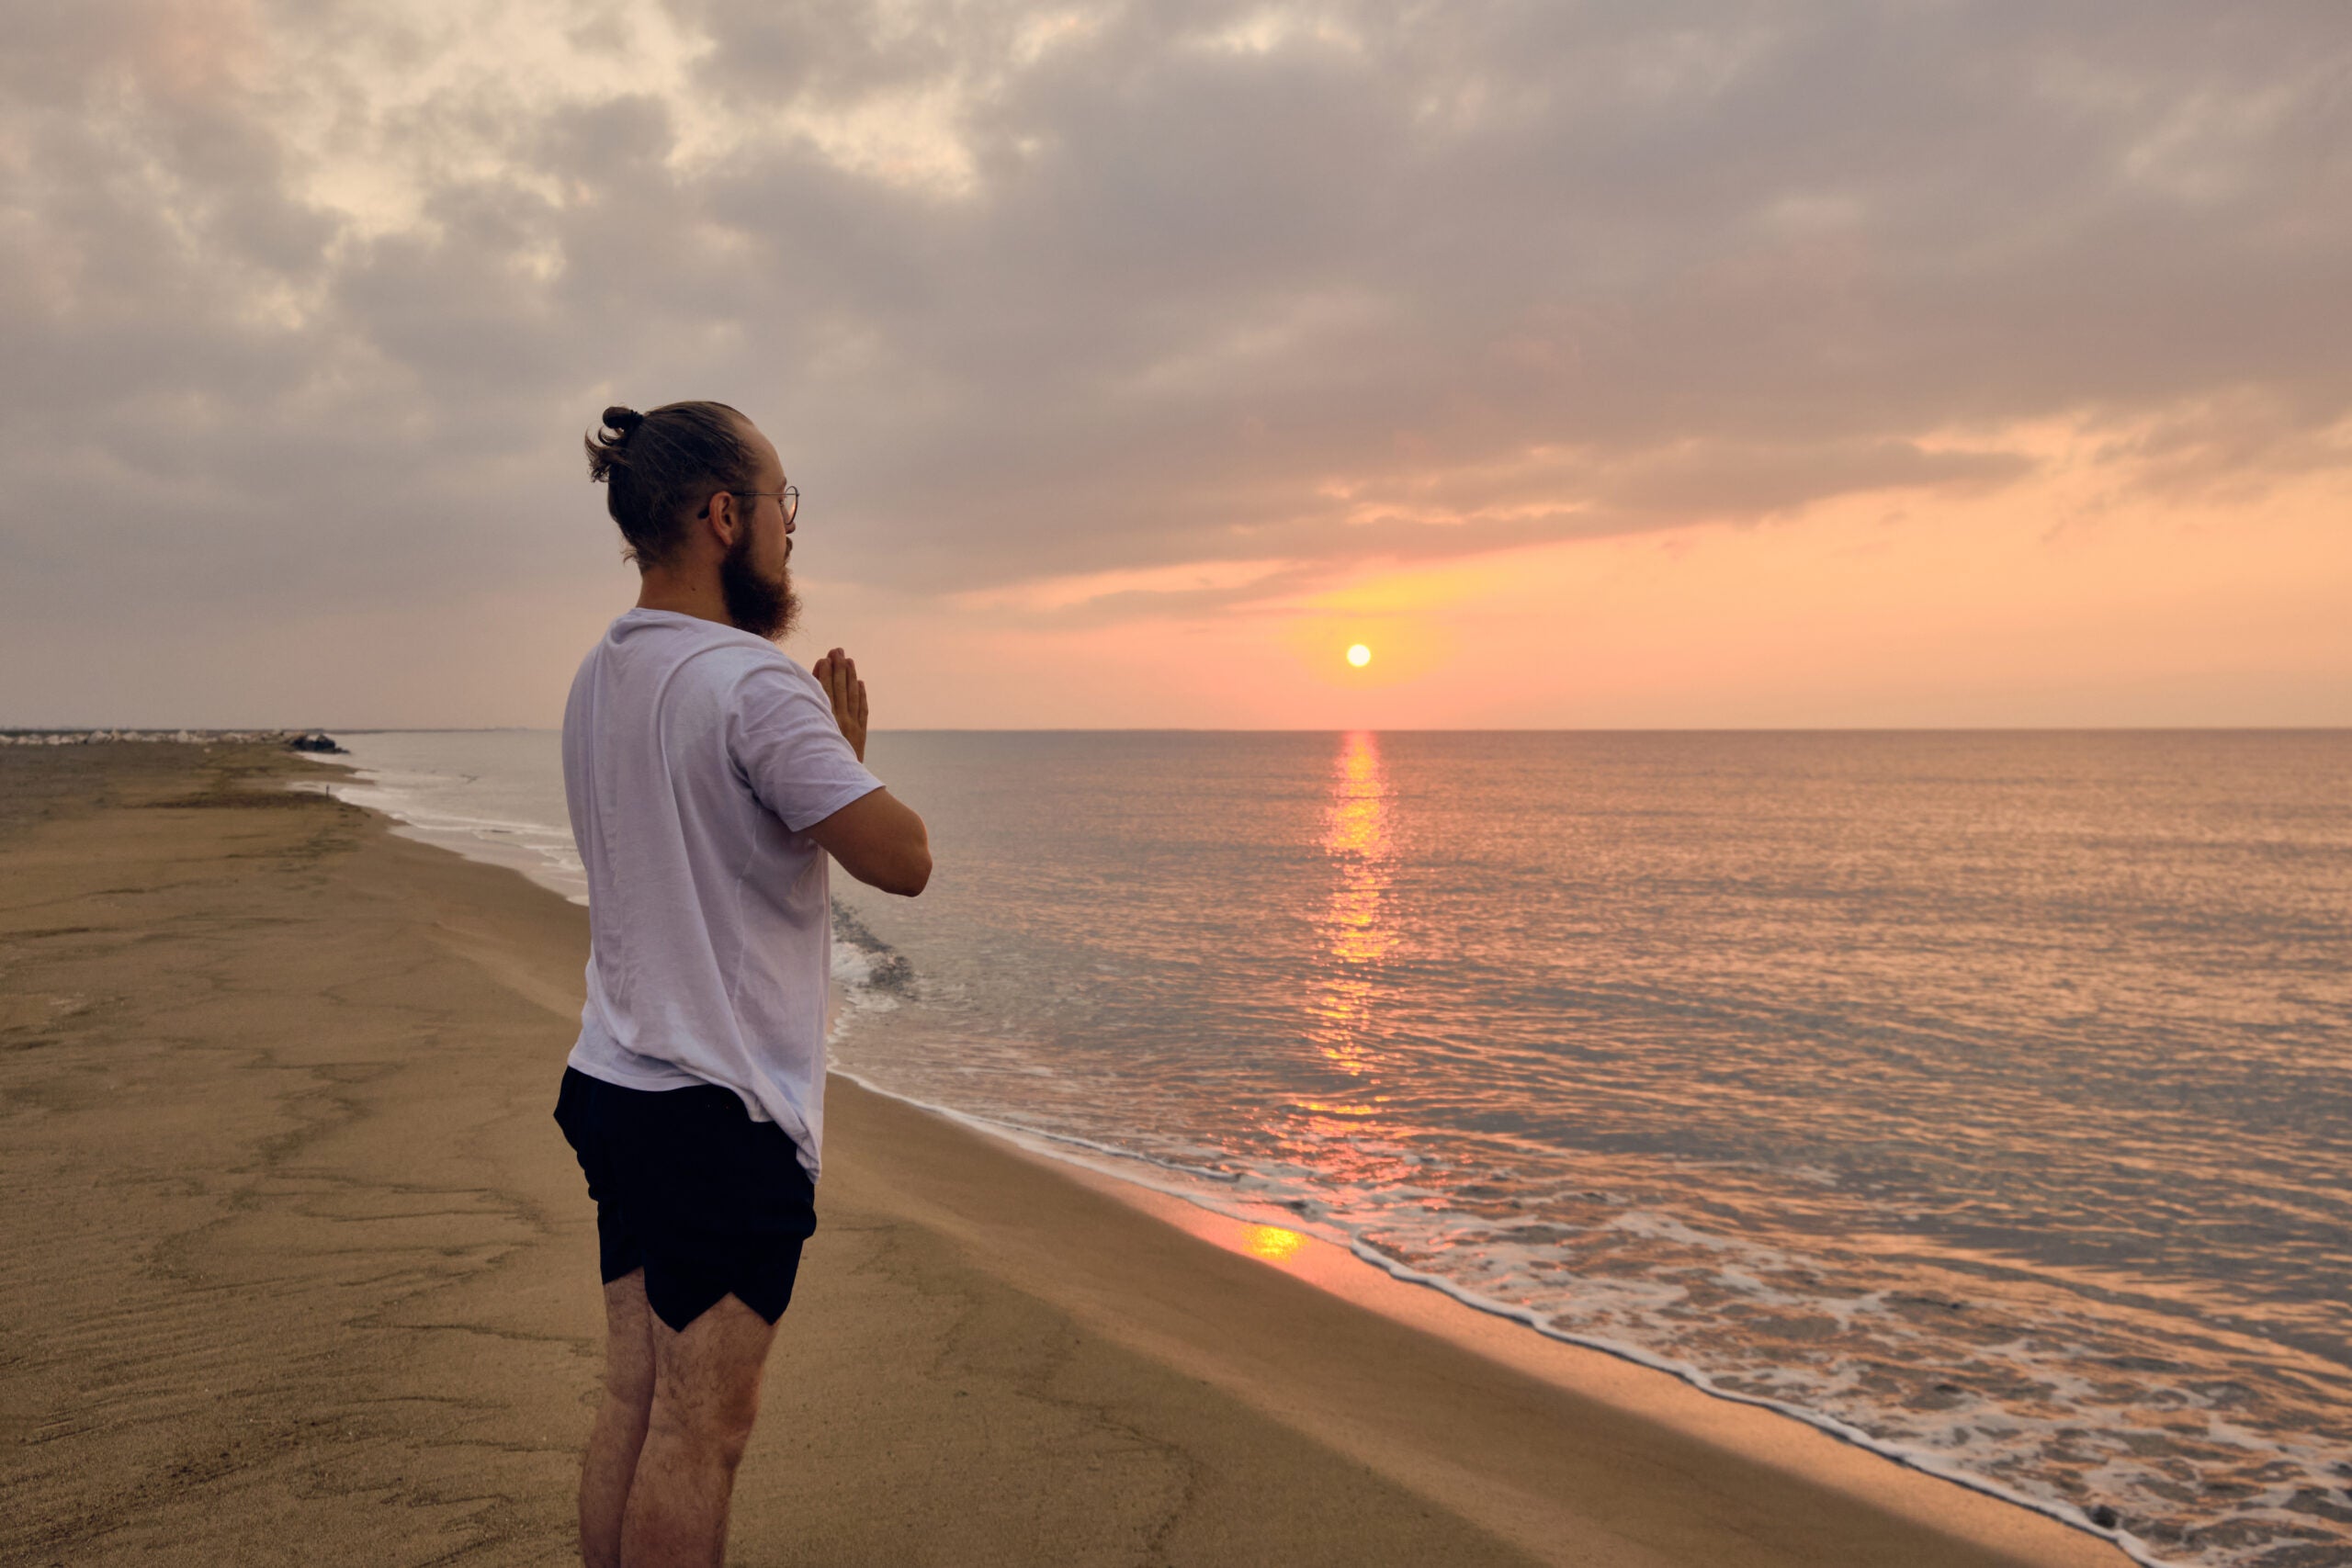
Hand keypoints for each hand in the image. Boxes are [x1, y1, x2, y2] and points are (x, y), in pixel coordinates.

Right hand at [812, 647, 868, 762]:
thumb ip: (806, 720)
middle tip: (838, 650)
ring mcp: (853, 728)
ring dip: (850, 677)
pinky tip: (860, 683)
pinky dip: (861, 696)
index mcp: (826, 722)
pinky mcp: (860, 735)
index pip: (825, 692)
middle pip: (840, 689)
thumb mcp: (806, 744)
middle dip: (839, 668)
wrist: (836, 787)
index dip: (825, 674)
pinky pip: (862, 711)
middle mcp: (841, 722)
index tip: (823, 659)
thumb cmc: (813, 765)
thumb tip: (803, 699)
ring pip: (852, 696)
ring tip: (849, 660)